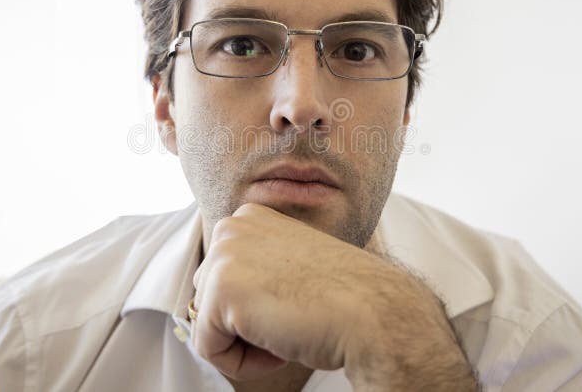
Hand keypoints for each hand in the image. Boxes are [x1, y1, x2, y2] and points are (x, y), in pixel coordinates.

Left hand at [190, 203, 473, 388]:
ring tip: (288, 330)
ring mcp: (223, 254)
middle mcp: (231, 227)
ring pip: (208, 325)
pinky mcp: (219, 290)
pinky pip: (208, 348)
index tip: (294, 304)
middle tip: (292, 320)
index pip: (223, 279)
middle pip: (209, 300)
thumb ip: (255, 268)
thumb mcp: (289, 266)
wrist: (372, 312)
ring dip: (245, 342)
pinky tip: (278, 347)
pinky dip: (241, 363)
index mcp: (249, 217)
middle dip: (245, 323)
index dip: (256, 306)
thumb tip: (221, 298)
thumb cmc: (342, 296)